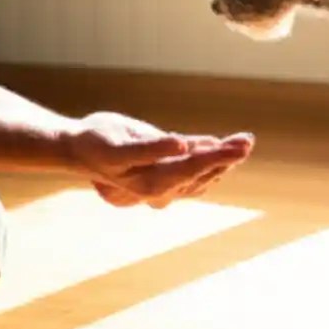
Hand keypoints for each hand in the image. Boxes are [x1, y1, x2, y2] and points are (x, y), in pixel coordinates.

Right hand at [65, 112, 253, 208]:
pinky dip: (211, 159)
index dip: (215, 156)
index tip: (237, 146)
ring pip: (201, 172)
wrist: (80, 150)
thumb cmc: (96, 142)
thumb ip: (153, 146)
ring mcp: (164, 185)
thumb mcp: (120, 142)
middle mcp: (161, 188)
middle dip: (226, 156)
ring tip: (244, 141)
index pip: (191, 167)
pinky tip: (225, 147)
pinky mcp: (165, 176)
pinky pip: (194, 171)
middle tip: (248, 140)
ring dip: (223, 158)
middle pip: (201, 171)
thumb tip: (182, 145)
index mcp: (150, 181)